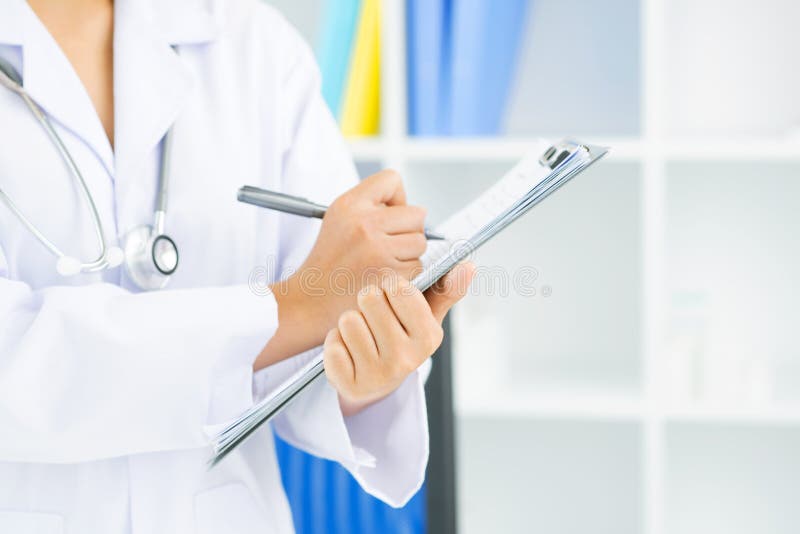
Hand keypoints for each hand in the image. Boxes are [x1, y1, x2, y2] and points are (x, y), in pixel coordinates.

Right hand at [299, 169, 427, 324]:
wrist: (309, 301)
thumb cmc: (328, 261)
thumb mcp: (338, 219)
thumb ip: (371, 206)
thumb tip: (412, 209)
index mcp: (349, 205)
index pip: (392, 179)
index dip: (397, 198)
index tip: (388, 215)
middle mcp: (363, 225)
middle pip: (417, 214)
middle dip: (408, 229)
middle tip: (389, 244)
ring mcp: (378, 252)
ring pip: (420, 242)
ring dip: (409, 254)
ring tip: (383, 262)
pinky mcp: (389, 277)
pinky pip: (418, 267)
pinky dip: (407, 275)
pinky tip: (383, 278)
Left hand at [324, 262, 474, 415]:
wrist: (374, 384)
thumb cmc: (401, 339)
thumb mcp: (426, 317)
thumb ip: (445, 290)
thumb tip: (468, 266)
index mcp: (429, 337)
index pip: (398, 287)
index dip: (389, 287)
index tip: (392, 300)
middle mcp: (407, 359)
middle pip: (369, 298)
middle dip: (367, 303)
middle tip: (374, 319)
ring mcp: (378, 375)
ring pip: (348, 320)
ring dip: (349, 324)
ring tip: (361, 336)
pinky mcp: (350, 385)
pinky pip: (332, 344)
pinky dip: (335, 343)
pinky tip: (348, 353)